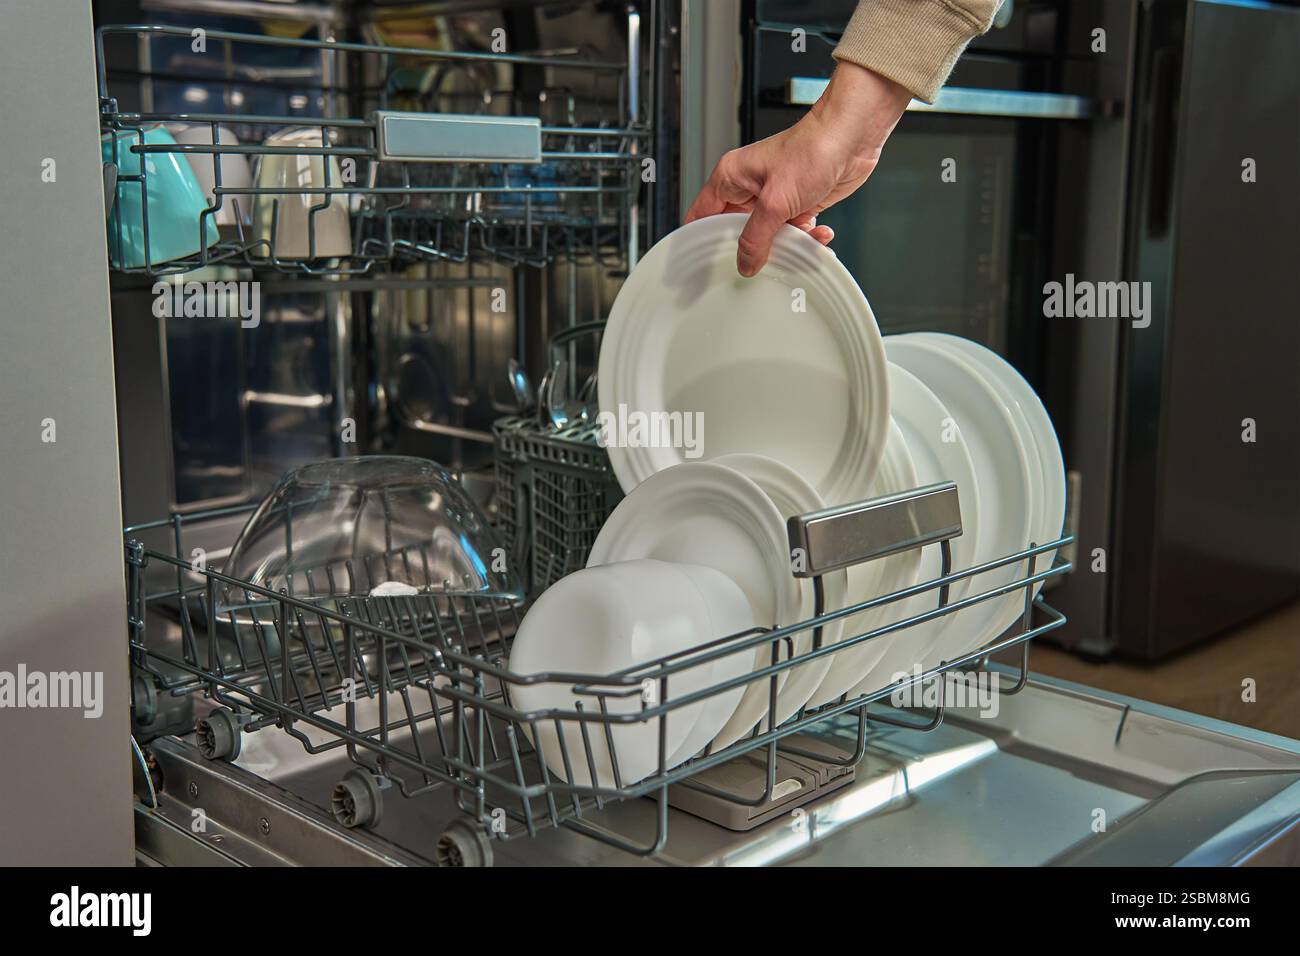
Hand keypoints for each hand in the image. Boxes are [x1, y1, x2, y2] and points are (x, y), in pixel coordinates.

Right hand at [684, 61, 911, 276]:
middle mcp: (749, 187)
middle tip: (760, 264)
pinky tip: (820, 234)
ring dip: (787, 244)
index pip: (702, 215)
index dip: (701, 239)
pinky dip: (807, 238)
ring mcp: (774, 197)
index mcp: (731, 177)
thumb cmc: (812, 150)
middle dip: (752, 249)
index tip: (706, 264)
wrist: (852, 138)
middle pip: (737, 232)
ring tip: (800, 243)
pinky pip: (794, 232)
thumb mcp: (775, 203)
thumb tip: (745, 263)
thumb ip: (756, 238)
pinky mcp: (797, 204)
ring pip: (768, 236)